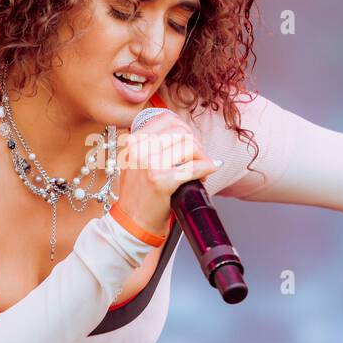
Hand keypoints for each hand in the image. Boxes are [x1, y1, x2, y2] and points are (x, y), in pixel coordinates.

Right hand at [114, 112, 219, 236]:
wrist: (131, 222)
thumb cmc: (138, 195)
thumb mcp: (136, 163)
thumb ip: (151, 145)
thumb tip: (183, 132)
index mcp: (133, 142)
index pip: (165, 119)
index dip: (183, 129)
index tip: (188, 142)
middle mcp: (139, 150)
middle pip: (180, 131)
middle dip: (196, 144)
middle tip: (198, 159)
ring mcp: (149, 165)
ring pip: (189, 146)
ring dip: (202, 157)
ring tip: (201, 169)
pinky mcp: (161, 181)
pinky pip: (192, 168)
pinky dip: (206, 168)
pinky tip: (210, 169)